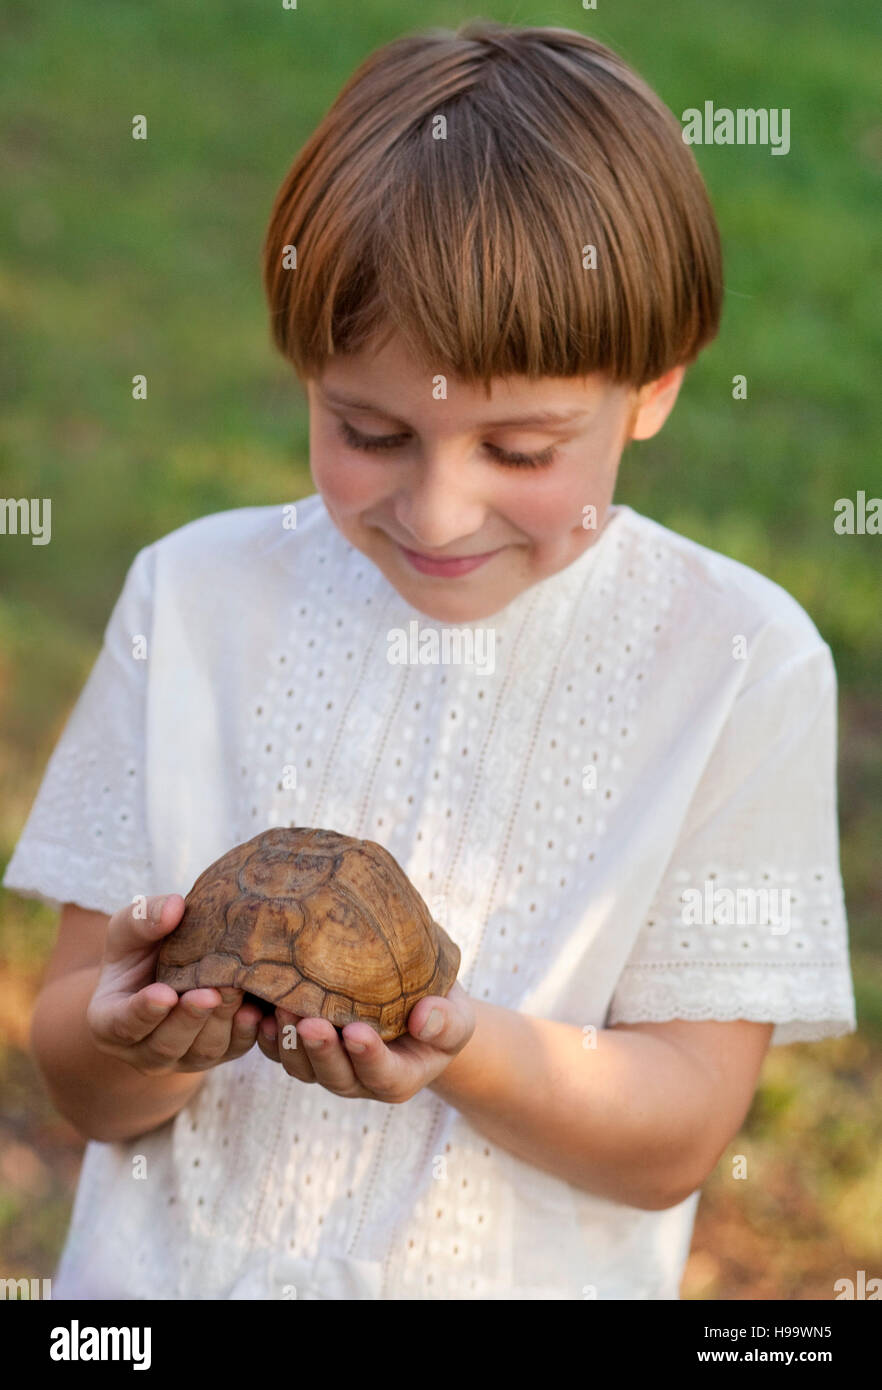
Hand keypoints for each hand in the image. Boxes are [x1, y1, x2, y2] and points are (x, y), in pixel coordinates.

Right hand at [87, 893, 263, 1074]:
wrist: (167, 967)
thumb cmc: (139, 950)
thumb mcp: (129, 930)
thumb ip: (142, 919)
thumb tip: (173, 907)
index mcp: (110, 1022)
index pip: (123, 1024)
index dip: (143, 1012)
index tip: (165, 994)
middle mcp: (144, 1050)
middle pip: (166, 1044)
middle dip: (190, 1019)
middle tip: (211, 992)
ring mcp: (183, 1057)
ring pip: (202, 1051)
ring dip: (221, 1023)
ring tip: (236, 991)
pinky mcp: (219, 1053)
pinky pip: (234, 1050)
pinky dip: (247, 1033)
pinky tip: (257, 1011)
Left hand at [256, 981, 475, 1101]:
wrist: (415, 1000)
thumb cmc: (440, 1007)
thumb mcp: (458, 1015)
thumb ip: (447, 1021)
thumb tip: (425, 1018)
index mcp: (399, 1079)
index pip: (383, 1076)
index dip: (368, 1057)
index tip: (356, 1031)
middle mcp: (359, 1081)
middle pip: (335, 1076)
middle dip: (320, 1051)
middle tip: (309, 1021)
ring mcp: (328, 1067)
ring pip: (302, 1067)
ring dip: (288, 1042)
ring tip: (280, 1009)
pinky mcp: (303, 1049)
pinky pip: (279, 1051)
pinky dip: (267, 1035)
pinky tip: (258, 1010)